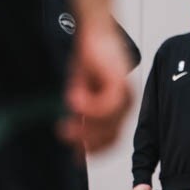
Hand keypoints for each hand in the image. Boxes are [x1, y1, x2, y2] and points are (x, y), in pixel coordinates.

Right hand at [59, 18, 133, 154]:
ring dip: (84, 126)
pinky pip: (105, 106)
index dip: (95, 150)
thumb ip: (81, 110)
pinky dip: (87, 107)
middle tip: (64, 136)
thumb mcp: (81, 89)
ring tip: (66, 122)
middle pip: (111, 136)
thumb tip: (74, 130)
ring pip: (107, 123)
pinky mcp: (119, 83)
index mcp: (118, 106)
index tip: (78, 157)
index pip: (112, 138)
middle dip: (87, 142)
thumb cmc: (90, 57)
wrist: (95, 32)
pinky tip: (73, 99)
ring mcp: (125, 94)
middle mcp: (125, 103)